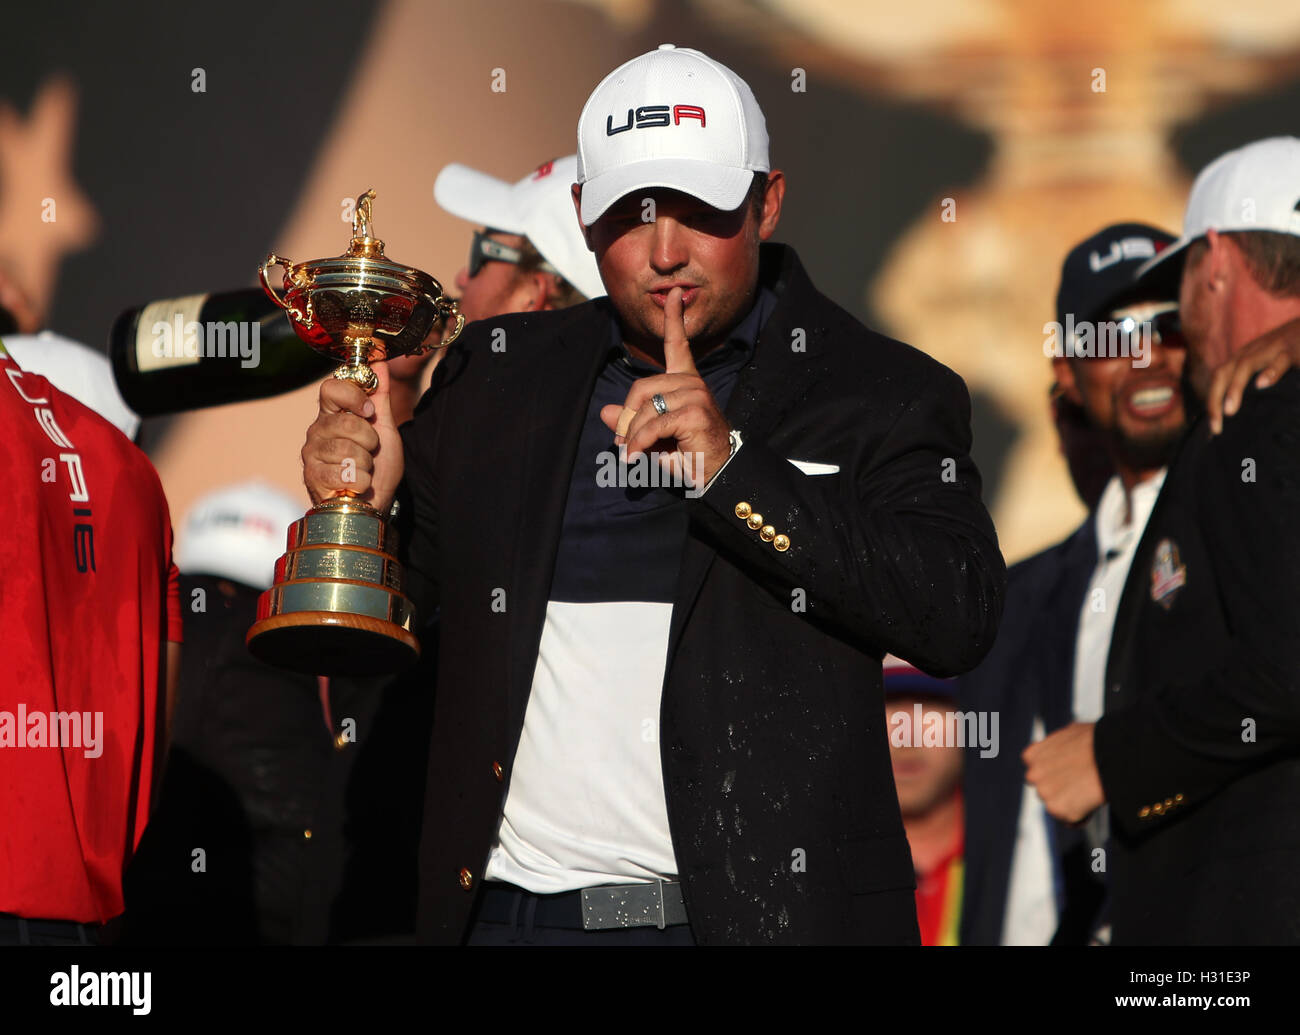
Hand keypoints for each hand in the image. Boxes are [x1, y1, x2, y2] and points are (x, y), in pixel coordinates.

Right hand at [302, 361, 403, 512]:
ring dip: (365, 464)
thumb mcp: (384, 428)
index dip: (353, 396)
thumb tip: (380, 357)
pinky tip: (356, 486)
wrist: (374, 503)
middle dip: (369, 440)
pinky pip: (342, 473)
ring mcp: (312, 453)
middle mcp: (318, 430)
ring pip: (345, 449)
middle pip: (345, 422)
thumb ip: (380, 396)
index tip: (369, 411)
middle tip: (370, 452)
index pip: (330, 388)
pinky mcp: (312, 476)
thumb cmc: (378, 466)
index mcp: (333, 414)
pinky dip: (359, 481)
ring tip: (363, 470)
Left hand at [598, 287, 731, 489]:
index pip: (678, 344)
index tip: (674, 294)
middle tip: (623, 443)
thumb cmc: (687, 454)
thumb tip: (604, 412)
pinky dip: (638, 443)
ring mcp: (696, 396)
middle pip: (641, 388)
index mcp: (686, 382)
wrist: (716, 474)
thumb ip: (630, 422)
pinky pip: (652, 425)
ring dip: (633, 435)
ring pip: (645, 409)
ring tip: (632, 453)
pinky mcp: (695, 413)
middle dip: (627, 418)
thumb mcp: (652, 437)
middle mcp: (692, 383)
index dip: (674, 318)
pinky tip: (635, 457)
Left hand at [1023, 721, 1105, 823]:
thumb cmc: (1097, 741)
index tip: (1068, 774)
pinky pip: (1070, 820)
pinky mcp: (1057, 809)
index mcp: (1032, 756)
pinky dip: (1082, 817)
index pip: (1036, 771)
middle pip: (1045, 790)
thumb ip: (1061, 744)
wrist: (1110, 755)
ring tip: (1091, 792)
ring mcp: (1043, 793)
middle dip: (1060, 790)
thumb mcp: (1072, 733)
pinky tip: (1093, 804)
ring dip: (1072, 804)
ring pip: (1057, 806)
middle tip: (1082, 786)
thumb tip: (1068, 740)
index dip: (1053, 774)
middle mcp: (1032, 775)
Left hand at [1207, 315, 1299, 434]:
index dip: (1211, 402)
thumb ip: (1254, 383)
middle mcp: (1253, 351)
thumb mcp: (1269, 363)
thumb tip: (1239, 412)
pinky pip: (1280, 360)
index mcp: (1245, 356)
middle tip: (1216, 425)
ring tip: (1230, 411)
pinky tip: (1262, 384)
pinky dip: (1270, 372)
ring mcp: (1272, 347)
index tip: (1213, 429)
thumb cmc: (1294, 349)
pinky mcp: (1293, 348)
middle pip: (1224, 372)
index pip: (1219, 378)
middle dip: (1215, 399)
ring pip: (1245, 365)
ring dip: (1235, 388)